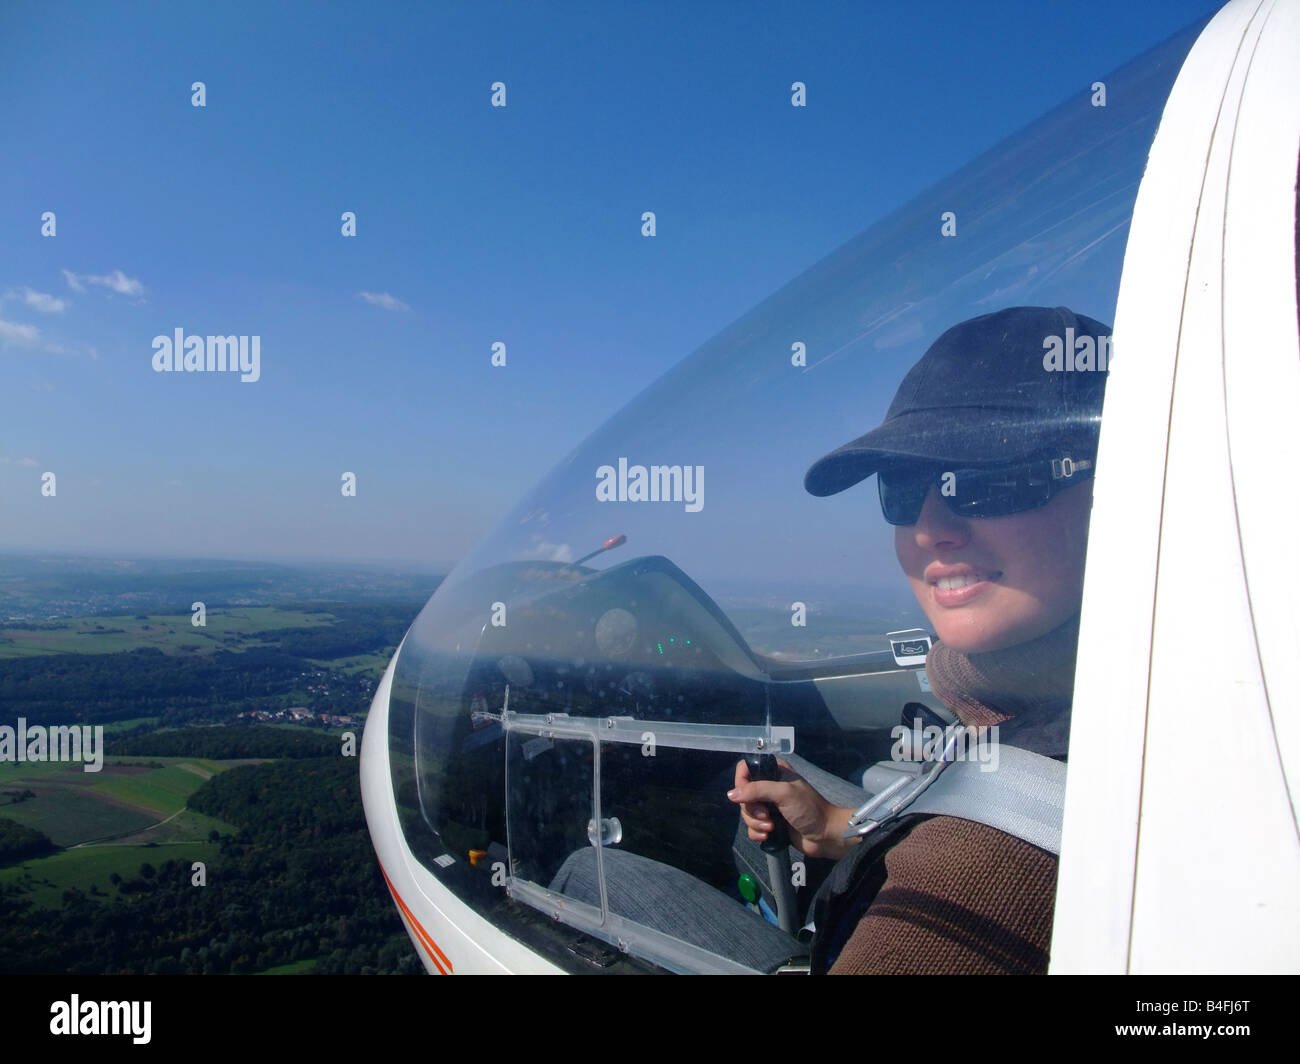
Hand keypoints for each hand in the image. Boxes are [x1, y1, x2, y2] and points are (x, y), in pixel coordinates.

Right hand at [728, 759, 857, 860]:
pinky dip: (757, 833)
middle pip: (743, 795)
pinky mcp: (770, 823)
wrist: (826, 835)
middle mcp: (769, 787)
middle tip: (767, 816)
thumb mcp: (784, 793)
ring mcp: (769, 806)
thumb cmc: (809, 809)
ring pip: (747, 813)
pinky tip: (768, 836)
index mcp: (774, 771)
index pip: (746, 769)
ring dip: (756, 823)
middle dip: (752, 810)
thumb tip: (731, 794)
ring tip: (772, 827)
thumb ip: (757, 790)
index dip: (742, 783)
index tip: (747, 796)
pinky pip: (752, 828)